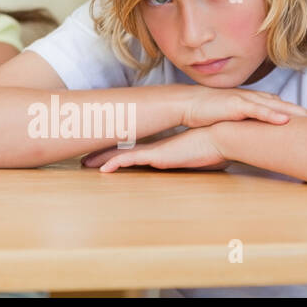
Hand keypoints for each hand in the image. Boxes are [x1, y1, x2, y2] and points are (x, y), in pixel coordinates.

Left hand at [82, 127, 227, 172]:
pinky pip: (130, 159)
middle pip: (121, 149)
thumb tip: (201, 165)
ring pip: (120, 154)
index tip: (103, 156)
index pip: (133, 149)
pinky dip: (115, 164)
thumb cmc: (215, 147)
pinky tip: (103, 170)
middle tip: (85, 158)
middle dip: (101, 154)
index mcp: (162, 148)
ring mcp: (154, 150)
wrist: (221, 136)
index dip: (117, 152)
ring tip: (84, 163)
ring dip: (101, 160)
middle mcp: (154, 147)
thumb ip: (195, 162)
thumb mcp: (201, 157)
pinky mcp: (156, 155)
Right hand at [179, 85, 306, 128]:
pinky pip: (257, 110)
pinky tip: (285, 120)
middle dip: (301, 111)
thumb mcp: (228, 118)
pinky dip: (272, 115)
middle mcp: (250, 97)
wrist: (186, 103)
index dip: (294, 112)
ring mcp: (244, 100)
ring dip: (293, 112)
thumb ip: (242, 123)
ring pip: (274, 106)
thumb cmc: (204, 112)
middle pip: (282, 104)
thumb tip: (250, 136)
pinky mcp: (235, 105)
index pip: (277, 105)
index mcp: (249, 100)